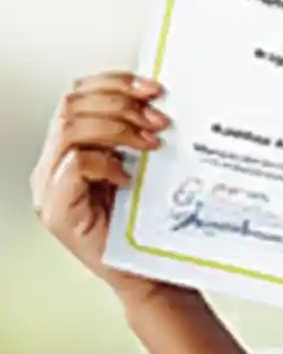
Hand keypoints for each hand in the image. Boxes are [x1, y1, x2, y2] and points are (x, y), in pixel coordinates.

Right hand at [29, 71, 185, 307]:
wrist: (148, 271)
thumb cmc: (147, 221)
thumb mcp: (145, 166)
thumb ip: (138, 133)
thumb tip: (160, 96)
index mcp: (71, 148)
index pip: (78, 95)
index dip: (115, 82)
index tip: (153, 88)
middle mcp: (53, 165)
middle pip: (72, 106)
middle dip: (121, 103)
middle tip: (160, 120)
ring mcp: (50, 189)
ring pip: (71, 129)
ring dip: (118, 128)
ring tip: (151, 143)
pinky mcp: (58, 212)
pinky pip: (73, 166)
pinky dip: (105, 163)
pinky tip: (128, 176)